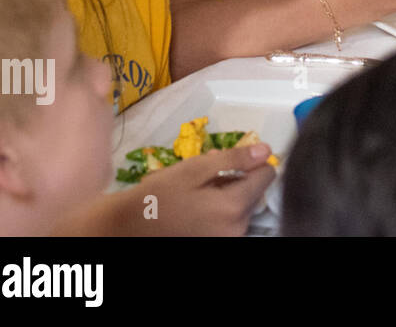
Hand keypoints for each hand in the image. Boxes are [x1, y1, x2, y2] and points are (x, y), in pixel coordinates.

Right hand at [125, 143, 276, 235]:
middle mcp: (238, 228)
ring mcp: (229, 240)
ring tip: (198, 191)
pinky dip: (221, 210)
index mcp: (233, 207)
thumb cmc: (158, 195)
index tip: (232, 160)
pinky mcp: (220, 244)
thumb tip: (265, 150)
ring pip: (243, 206)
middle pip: (255, 192)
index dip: (253, 162)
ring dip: (228, 194)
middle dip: (236, 178)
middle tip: (206, 175)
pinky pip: (232, 221)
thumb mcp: (194, 170)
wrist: (128, 228)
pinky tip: (198, 206)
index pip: (267, 175)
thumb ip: (233, 159)